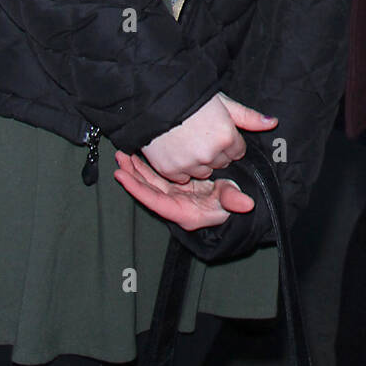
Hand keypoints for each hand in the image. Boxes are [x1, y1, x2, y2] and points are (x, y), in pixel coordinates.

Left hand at [113, 151, 255, 230]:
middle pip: (148, 190)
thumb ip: (233, 200)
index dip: (138, 189)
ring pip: (150, 182)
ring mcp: (174, 195)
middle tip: (120, 158)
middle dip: (132, 174)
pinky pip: (157, 178)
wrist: (236, 202)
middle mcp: (175, 205)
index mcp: (184, 212)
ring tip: (124, 154)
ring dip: (137, 168)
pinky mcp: (176, 186)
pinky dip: (146, 167)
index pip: (155, 201)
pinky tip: (138, 155)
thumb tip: (245, 203)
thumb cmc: (232, 203)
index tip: (123, 177)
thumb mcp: (231, 199)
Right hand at [140, 91, 276, 183]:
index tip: (217, 131)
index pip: (238, 152)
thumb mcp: (224, 102)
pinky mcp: (171, 170)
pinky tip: (176, 150)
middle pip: (222, 163)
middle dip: (215, 152)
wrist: (156, 99)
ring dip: (199, 162)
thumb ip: (249, 117)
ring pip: (204, 172)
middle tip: (201, 134)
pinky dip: (180, 168)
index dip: (229, 141)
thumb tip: (273, 122)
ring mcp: (190, 164)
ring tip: (188, 141)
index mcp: (227, 137)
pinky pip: (182, 178)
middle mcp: (211, 154)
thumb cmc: (192, 98)